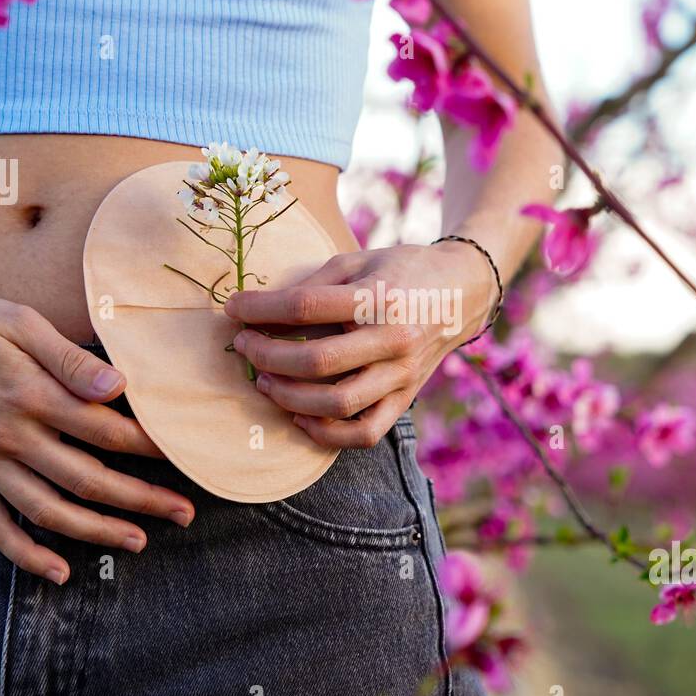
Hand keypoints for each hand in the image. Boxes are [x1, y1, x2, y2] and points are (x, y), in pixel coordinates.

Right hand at [0, 295, 194, 582]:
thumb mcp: (18, 322)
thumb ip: (69, 357)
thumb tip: (118, 386)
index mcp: (32, 395)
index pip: (107, 431)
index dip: (151, 447)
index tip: (185, 456)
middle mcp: (12, 437)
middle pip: (88, 478)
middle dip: (142, 499)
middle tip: (185, 513)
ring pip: (48, 511)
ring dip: (96, 532)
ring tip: (139, 541)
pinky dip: (23, 554)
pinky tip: (56, 571)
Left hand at [223, 242, 494, 447]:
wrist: (461, 291)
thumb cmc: (400, 271)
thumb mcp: (357, 261)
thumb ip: (313, 286)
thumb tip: (260, 309)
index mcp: (379, 298)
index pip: (306, 306)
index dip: (261, 309)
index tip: (233, 308)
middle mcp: (393, 340)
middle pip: (317, 361)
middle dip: (268, 356)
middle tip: (246, 346)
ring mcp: (402, 375)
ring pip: (338, 404)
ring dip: (290, 397)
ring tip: (265, 382)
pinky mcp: (405, 399)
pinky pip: (364, 433)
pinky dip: (327, 434)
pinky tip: (300, 416)